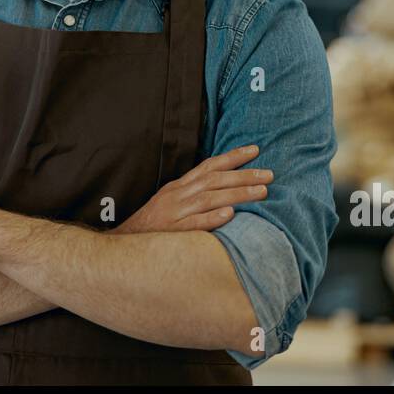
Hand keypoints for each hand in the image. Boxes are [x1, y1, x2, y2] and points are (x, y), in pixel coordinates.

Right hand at [116, 145, 270, 234]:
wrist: (123, 243)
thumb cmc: (153, 226)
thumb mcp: (171, 202)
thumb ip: (194, 195)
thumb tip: (224, 193)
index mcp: (179, 187)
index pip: (209, 166)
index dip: (232, 156)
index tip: (255, 150)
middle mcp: (178, 195)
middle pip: (214, 180)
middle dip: (244, 175)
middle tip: (269, 175)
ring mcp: (175, 213)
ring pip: (210, 199)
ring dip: (237, 194)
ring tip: (261, 192)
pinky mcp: (173, 232)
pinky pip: (194, 224)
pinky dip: (212, 218)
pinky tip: (230, 215)